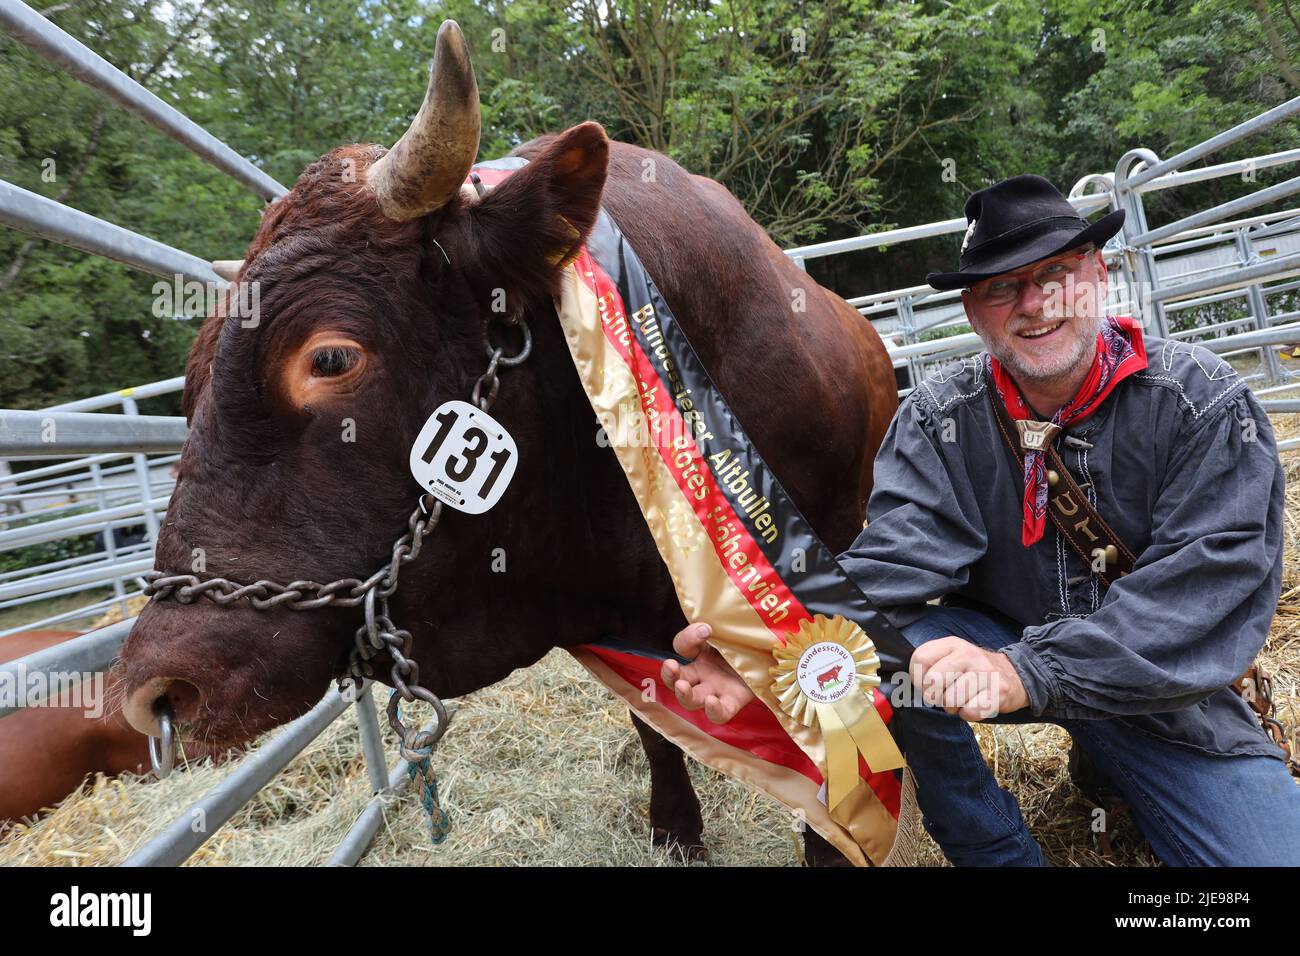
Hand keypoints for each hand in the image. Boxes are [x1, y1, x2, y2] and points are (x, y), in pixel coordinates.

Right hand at [660, 622, 754, 723]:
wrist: (778, 652)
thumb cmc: (753, 638)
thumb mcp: (733, 627)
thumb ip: (718, 623)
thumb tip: (706, 627)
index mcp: (701, 653)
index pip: (683, 646)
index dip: (689, 637)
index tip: (706, 629)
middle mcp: (705, 673)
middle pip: (677, 680)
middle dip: (669, 675)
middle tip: (671, 666)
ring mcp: (717, 689)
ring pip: (691, 700)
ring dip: (683, 695)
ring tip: (683, 686)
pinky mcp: (734, 702)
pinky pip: (719, 714)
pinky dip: (713, 710)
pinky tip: (712, 701)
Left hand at [908, 636, 1028, 719]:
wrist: (1015, 675)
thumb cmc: (974, 670)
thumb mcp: (952, 657)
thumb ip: (930, 664)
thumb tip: (905, 685)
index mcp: (952, 644)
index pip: (919, 659)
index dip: (917, 678)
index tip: (926, 684)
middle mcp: (968, 655)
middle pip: (933, 681)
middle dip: (935, 695)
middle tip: (945, 695)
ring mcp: (985, 673)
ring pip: (950, 700)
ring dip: (953, 706)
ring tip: (963, 698)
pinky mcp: (997, 693)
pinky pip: (969, 712)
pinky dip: (969, 713)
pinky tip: (976, 703)